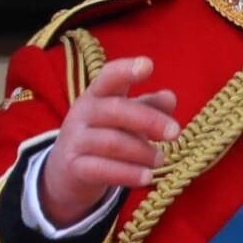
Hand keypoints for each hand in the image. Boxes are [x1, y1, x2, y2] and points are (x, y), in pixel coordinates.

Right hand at [40, 57, 179, 227]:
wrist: (67, 170)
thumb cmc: (105, 133)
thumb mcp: (126, 117)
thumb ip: (149, 106)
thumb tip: (170, 98)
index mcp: (97, 94)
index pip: (109, 77)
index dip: (126, 70)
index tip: (148, 65)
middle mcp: (83, 113)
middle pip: (115, 110)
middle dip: (149, 120)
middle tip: (175, 132)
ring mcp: (76, 140)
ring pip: (111, 142)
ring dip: (142, 151)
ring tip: (161, 159)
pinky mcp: (74, 167)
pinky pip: (102, 169)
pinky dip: (127, 173)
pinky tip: (147, 177)